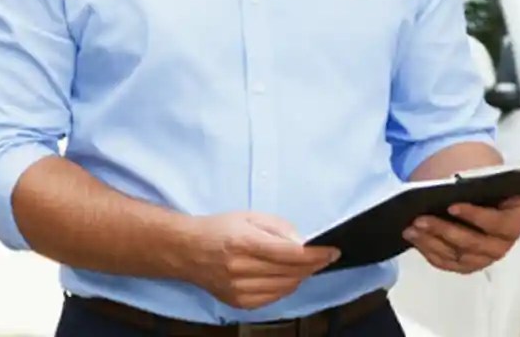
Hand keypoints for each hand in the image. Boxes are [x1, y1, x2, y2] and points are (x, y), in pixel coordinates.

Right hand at [187, 212, 339, 308]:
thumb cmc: (219, 229)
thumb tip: (303, 242)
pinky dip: (287, 287)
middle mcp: (240, 269)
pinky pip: (274, 297)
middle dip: (314, 264)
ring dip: (302, 276)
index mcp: (244, 243)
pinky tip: (289, 276)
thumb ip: (278, 228)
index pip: (291, 254)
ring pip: (286, 286)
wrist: (187, 251)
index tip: (332, 250)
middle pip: (291, 272)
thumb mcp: (249, 216)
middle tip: (326, 256)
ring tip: (309, 264)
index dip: (316, 254)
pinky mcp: (239, 303)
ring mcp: (239, 289)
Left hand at [402, 180, 519, 273]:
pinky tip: (413, 238)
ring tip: (410, 227)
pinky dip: (428, 251)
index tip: (451, 205)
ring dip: (430, 241)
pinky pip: (445, 262)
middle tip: (420, 218)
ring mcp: (481, 258)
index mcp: (513, 225)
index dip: (474, 216)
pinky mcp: (465, 264)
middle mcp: (499, 247)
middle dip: (443, 231)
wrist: (490, 201)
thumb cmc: (499, 190)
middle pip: (470, 243)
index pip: (494, 224)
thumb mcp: (513, 183)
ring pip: (454, 255)